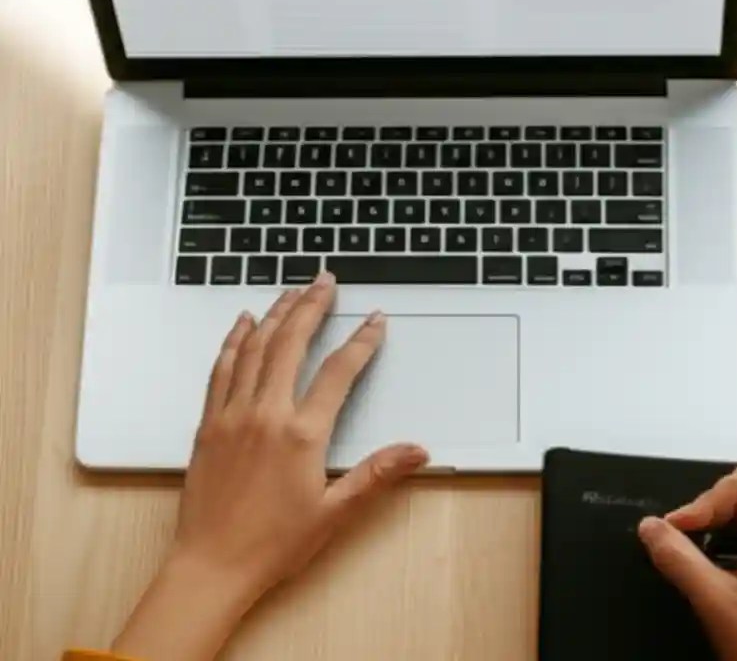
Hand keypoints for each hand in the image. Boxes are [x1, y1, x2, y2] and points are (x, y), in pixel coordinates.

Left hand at [112, 274, 428, 660]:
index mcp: (301, 434)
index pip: (337, 372)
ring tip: (292, 291)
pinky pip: (221, 369)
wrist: (211, 567)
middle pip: (291, 344)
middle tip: (326, 280)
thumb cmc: (273, 545)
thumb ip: (377, 474)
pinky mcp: (207, 425)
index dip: (361, 342)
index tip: (375, 320)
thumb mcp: (335, 512)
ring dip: (275, 314)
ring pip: (255, 349)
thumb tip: (417, 450)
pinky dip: (234, 341)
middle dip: (311, 307)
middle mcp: (264, 415)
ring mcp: (231, 416)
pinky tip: (243, 324)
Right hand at [638, 467, 736, 660]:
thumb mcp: (718, 604)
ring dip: (716, 541)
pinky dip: (731, 558)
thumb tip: (649, 526)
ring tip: (696, 570)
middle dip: (706, 521)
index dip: (701, 503)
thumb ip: (679, 560)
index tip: (673, 533)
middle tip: (678, 550)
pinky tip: (718, 585)